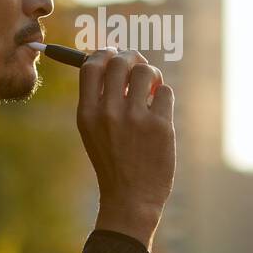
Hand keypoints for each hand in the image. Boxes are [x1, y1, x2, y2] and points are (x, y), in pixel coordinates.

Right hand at [76, 48, 175, 249]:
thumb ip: (98, 99)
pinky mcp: (160, 126)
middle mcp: (109, 113)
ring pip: (146, 71)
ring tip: (152, 87)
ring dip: (152, 73)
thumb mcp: (93, 132)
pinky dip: (163, 96)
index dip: (104, 54)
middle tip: (139, 66)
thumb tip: (111, 61)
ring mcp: (136, 119)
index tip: (114, 55)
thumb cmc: (113, 161)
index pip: (91, 66)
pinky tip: (159, 111)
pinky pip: (165, 92)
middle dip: (132, 58)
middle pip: (120, 61)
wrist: (131, 198)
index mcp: (87, 113)